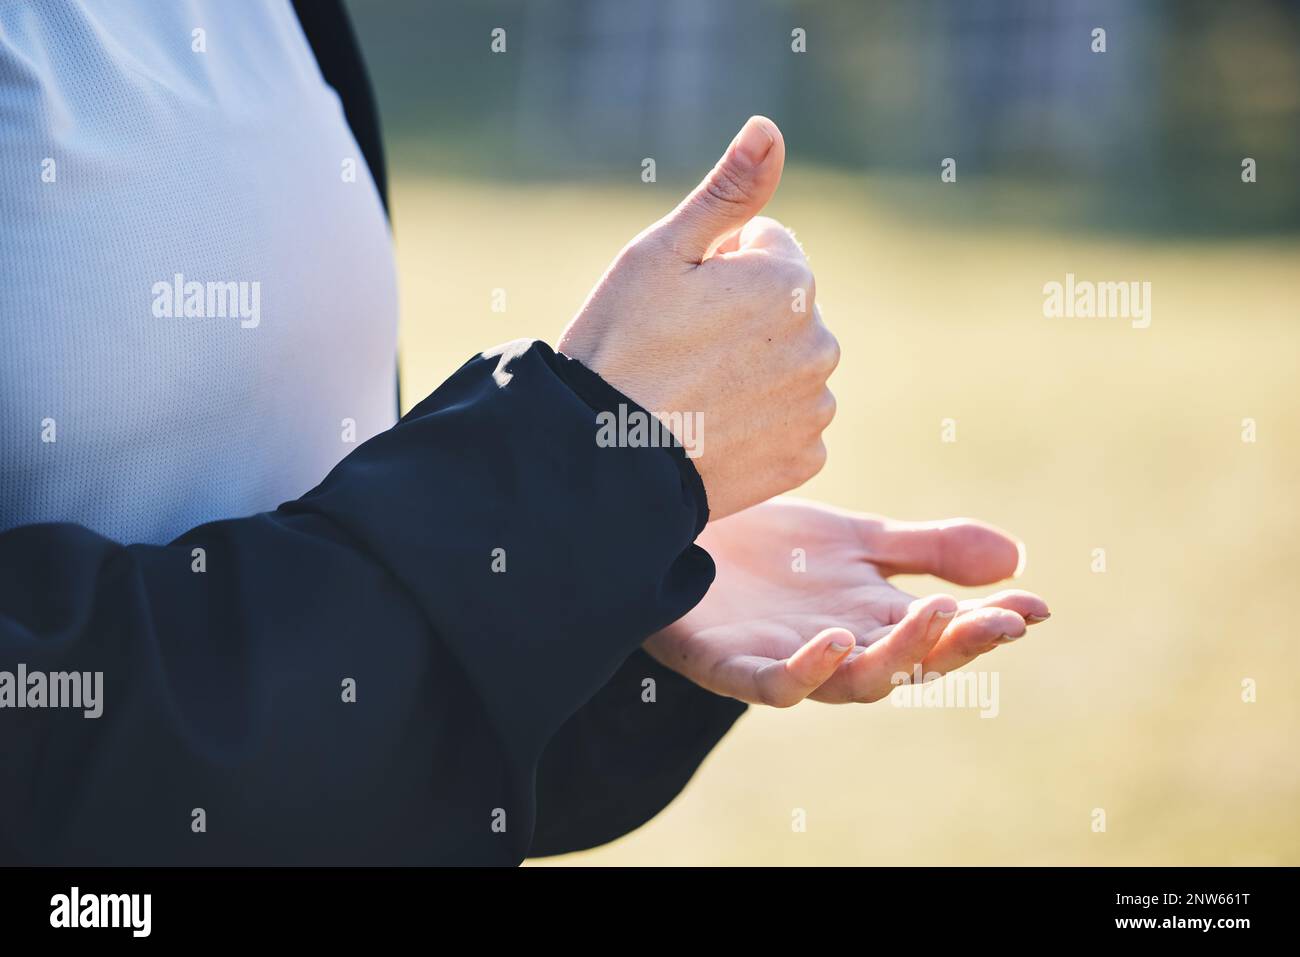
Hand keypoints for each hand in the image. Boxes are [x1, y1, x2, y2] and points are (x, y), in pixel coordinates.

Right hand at [557, 116, 837, 519]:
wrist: (604, 455)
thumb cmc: (621, 345)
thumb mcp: (662, 252)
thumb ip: (727, 191)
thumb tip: (769, 127)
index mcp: (788, 279)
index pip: (766, 249)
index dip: (715, 268)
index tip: (677, 305)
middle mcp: (819, 340)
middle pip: (780, 311)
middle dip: (740, 320)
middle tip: (679, 353)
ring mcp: (814, 403)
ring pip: (787, 369)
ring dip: (753, 373)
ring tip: (692, 394)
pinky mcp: (803, 455)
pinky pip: (789, 425)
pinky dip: (759, 426)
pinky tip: (714, 430)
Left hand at [644, 498, 1049, 705]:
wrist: (673, 524)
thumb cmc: (764, 546)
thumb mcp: (856, 539)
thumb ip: (929, 550)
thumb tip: (1018, 559)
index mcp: (870, 620)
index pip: (941, 633)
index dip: (989, 626)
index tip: (1037, 608)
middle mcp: (834, 648)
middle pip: (904, 664)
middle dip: (954, 645)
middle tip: (997, 618)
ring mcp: (781, 659)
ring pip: (850, 682)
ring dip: (897, 654)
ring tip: (935, 611)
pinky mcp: (725, 662)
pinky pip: (771, 685)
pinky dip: (806, 671)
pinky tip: (834, 638)